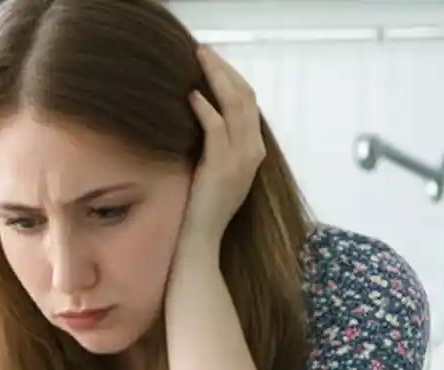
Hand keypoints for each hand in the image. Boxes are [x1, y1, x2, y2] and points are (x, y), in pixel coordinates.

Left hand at [180, 45, 266, 264]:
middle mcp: (253, 152)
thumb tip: (199, 119)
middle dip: (224, 70)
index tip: (212, 63)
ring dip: (215, 79)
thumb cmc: (200, 210)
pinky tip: (190, 96)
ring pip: (235, 105)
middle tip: (203, 52)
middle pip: (245, 97)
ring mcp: (240, 160)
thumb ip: (214, 147)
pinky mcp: (222, 167)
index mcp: (253, 151)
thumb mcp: (213, 172)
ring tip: (197, 61)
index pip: (248, 103)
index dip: (232, 79)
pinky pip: (216, 128)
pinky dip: (204, 108)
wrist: (200, 243)